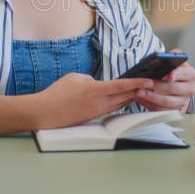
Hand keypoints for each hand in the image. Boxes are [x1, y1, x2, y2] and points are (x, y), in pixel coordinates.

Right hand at [30, 73, 152, 128]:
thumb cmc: (57, 93)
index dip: (137, 83)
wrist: (44, 113)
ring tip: (140, 90)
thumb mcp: (74, 78)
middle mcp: (99, 103)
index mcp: (95, 90)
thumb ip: (90, 79)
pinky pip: (111, 109)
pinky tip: (123, 99)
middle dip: (138, 90)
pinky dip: (119, 103)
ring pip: (119, 104)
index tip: (149, 81)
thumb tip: (99, 83)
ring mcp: (96, 112)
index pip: (121, 86)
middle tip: (150, 85)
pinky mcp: (92, 117)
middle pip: (125, 96)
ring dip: (129, 97)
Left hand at [135, 49, 194, 111]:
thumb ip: (170, 57)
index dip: (176, 74)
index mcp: (191, 74)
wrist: (174, 82)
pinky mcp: (173, 110)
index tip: (168, 75)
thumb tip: (161, 58)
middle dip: (157, 86)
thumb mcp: (173, 60)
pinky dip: (149, 104)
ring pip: (166, 101)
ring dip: (151, 97)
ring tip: (138, 92)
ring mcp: (183, 101)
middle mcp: (190, 89)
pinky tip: (140, 98)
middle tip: (145, 83)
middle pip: (173, 88)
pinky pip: (161, 110)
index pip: (184, 73)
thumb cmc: (172, 69)